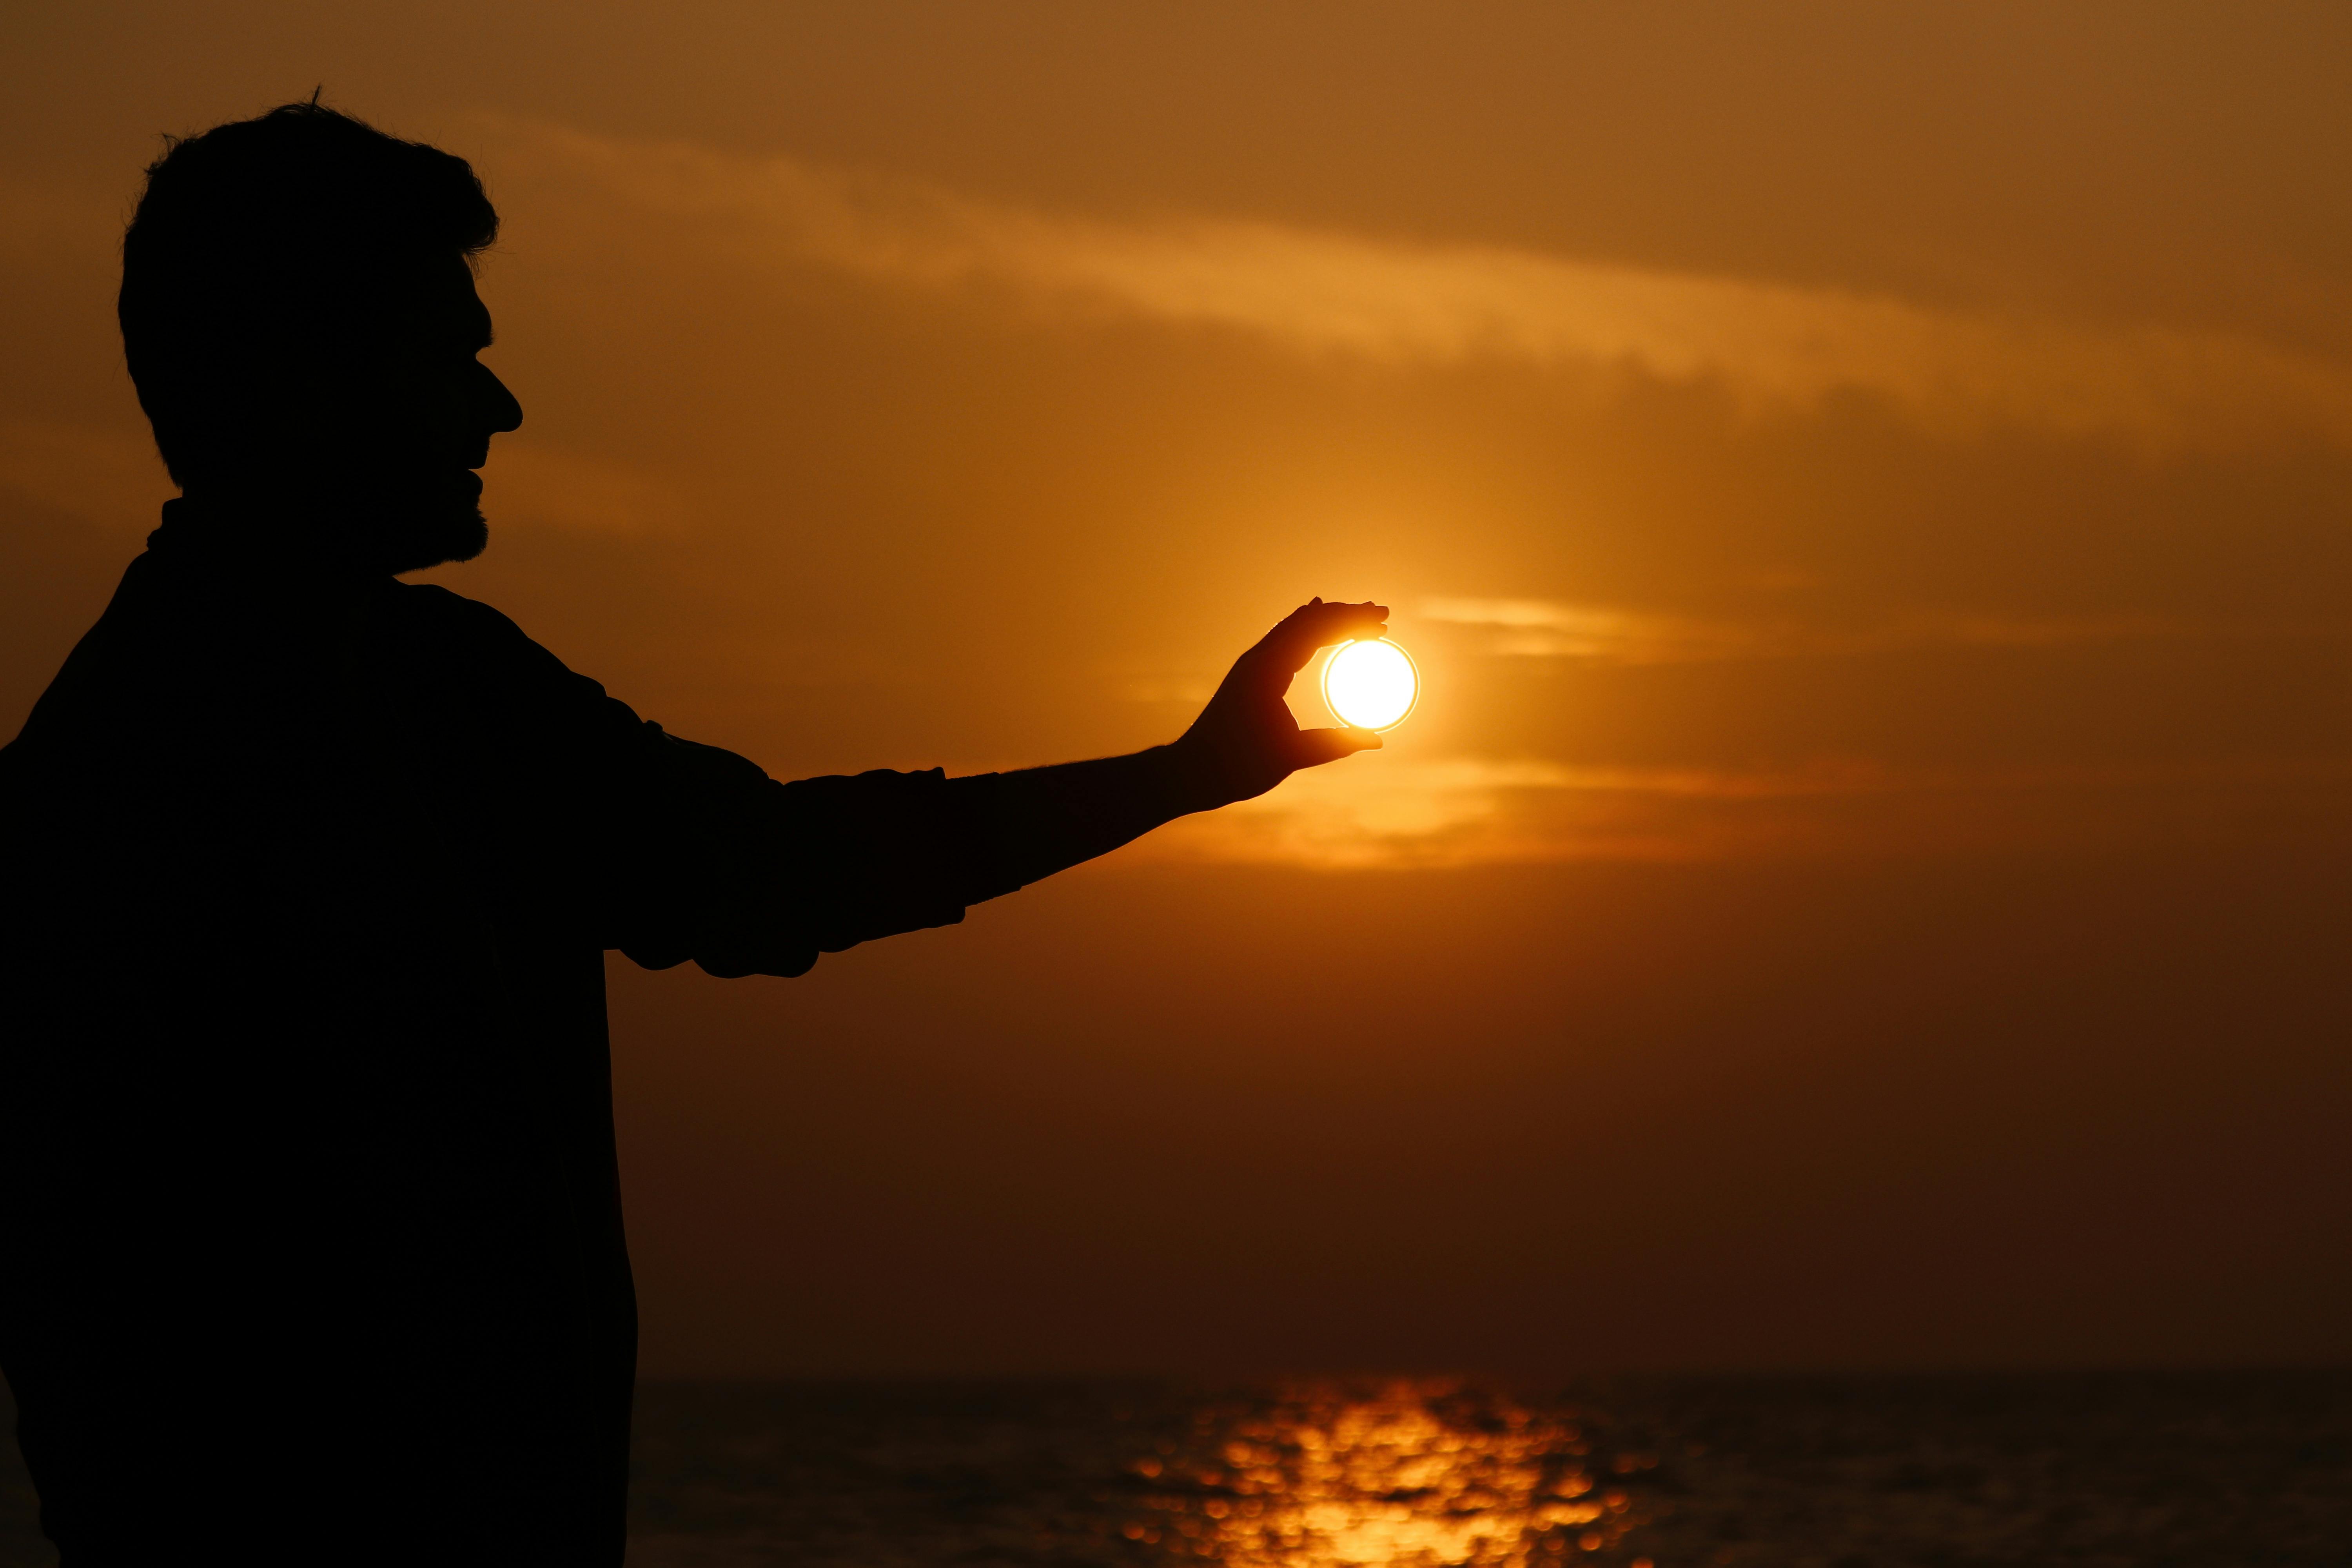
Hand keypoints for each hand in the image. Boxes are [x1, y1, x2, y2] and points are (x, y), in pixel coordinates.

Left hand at [1168, 598, 1389, 809]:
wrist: (1190, 771)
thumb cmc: (1235, 767)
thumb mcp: (1290, 757)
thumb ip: (1334, 745)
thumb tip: (1378, 740)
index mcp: (1267, 670)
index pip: (1316, 631)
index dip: (1352, 623)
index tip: (1382, 622)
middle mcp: (1258, 659)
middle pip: (1308, 621)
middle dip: (1347, 615)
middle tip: (1382, 614)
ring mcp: (1252, 665)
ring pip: (1296, 628)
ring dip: (1329, 621)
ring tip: (1360, 618)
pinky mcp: (1250, 675)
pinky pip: (1284, 640)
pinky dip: (1308, 631)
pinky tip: (1316, 625)